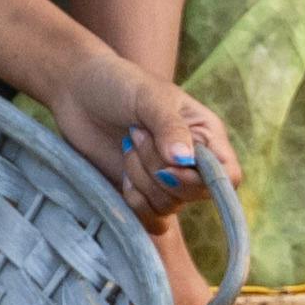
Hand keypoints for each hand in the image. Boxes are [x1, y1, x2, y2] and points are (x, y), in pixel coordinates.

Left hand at [41, 42, 240, 228]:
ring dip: (141, 179)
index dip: (204, 180)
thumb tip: (184, 160)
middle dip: (159, 170)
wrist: (76, 91)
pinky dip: (134, 202)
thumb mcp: (149, 97)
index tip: (169, 166)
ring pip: (168, 205)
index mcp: (206, 135)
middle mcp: (192, 162)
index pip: (227, 175)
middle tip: (134, 135)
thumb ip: (170, 127)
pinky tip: (121, 174)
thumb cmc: (119, 84)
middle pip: (195, 193)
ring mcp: (166, 181)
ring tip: (126, 144)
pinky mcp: (141, 194)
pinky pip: (150, 219)